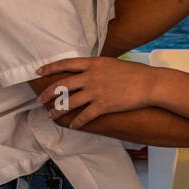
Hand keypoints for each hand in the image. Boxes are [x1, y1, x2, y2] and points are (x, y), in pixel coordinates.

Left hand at [36, 57, 154, 128]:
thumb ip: (98, 66)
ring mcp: (96, 91)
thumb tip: (89, 70)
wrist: (149, 84)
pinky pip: (85, 116)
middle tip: (40, 100)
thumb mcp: (112, 63)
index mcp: (93, 64)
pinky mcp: (103, 105)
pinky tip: (73, 126)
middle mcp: (91, 77)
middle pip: (62, 85)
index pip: (65, 64)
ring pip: (69, 102)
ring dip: (57, 110)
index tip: (39, 72)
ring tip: (51, 115)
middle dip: (48, 94)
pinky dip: (77, 122)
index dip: (50, 68)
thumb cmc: (135, 73)